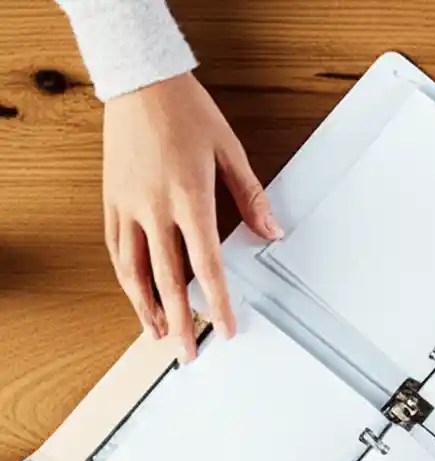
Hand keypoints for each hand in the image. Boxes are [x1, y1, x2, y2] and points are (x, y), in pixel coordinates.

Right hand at [102, 72, 279, 361]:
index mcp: (189, 198)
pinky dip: (124, 276)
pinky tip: (135, 294)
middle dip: (178, 321)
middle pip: (166, 279)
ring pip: (131, 269)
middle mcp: (154, 207)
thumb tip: (273, 232)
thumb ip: (252, 197)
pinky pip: (114, 247)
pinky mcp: (110, 199)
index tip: (226, 328)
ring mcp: (127, 205)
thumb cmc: (188, 112)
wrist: (141, 82)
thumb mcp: (230, 151)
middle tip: (186, 354)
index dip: (217, 302)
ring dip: (144, 307)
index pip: (206, 266)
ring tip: (156, 334)